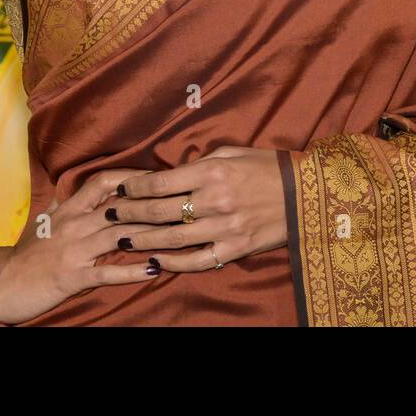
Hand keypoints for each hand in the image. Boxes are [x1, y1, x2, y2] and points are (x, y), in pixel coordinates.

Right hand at [0, 167, 167, 323]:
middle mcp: (74, 224)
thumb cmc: (27, 253)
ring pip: (119, 234)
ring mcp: (74, 250)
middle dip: (153, 202)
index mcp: (69, 208)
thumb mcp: (47, 221)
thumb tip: (91, 190)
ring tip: (180, 231)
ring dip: (151, 233)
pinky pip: (107, 271)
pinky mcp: (72, 276)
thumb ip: (70, 205)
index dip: (132, 176)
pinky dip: (132, 270)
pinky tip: (154, 268)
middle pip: (120, 205)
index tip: (159, 176)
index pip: (104, 181)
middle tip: (184, 200)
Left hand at [102, 146, 287, 271]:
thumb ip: (200, 163)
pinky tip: (156, 260)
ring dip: (144, 240)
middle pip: (160, 211)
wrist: (305, 193)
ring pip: (173, 238)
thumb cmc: (266, 166)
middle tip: (110, 215)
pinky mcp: (235, 248)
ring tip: (122, 239)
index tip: (120, 189)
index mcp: (212, 172)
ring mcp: (225, 227)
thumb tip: (170, 173)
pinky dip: (175, 262)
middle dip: (130, 214)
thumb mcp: (232, 152)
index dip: (135, 187)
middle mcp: (215, 200)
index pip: (161, 182)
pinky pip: (199, 260)